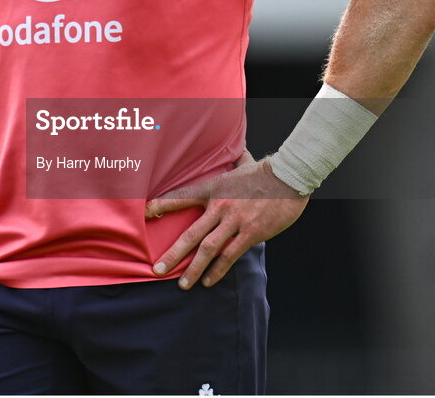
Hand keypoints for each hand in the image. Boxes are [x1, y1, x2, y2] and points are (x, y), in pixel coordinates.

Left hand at [145, 156, 307, 289]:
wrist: (288, 177)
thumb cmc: (264, 171)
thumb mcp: (240, 166)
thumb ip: (234, 163)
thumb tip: (237, 150)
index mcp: (213, 188)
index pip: (181, 197)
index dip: (162, 205)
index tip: (146, 213)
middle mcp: (219, 206)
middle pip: (190, 234)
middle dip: (172, 254)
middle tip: (157, 269)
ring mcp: (234, 221)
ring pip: (208, 250)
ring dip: (193, 269)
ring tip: (183, 284)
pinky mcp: (250, 233)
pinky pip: (230, 255)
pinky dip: (218, 271)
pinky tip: (209, 281)